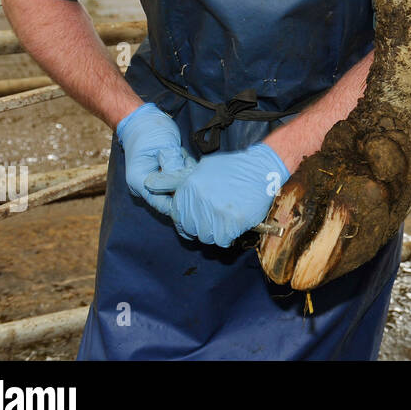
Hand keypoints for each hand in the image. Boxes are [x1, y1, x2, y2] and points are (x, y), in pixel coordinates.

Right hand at [115, 103, 194, 216]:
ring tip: (181, 155)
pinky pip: (175, 178)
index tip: (195, 191)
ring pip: (175, 186)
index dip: (179, 203)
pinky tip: (181, 156)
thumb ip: (173, 167)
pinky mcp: (160, 173)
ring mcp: (152, 180)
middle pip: (170, 196)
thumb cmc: (149, 131)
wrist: (140, 119)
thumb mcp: (164, 147)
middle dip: (183, 182)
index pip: (162, 204)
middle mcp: (143, 185)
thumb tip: (184, 186)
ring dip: (183, 172)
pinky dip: (182, 168)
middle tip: (187, 163)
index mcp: (139, 181)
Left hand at [145, 143, 287, 246]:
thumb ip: (173, 179)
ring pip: (206, 237)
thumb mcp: (200, 168)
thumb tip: (147, 185)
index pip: (177, 216)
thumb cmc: (232, 169)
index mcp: (188, 187)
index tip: (201, 214)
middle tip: (217, 215)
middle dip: (202, 225)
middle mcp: (198, 199)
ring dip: (216, 232)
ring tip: (227, 217)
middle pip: (191, 228)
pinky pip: (222, 240)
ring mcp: (214, 212)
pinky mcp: (231, 222)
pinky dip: (229, 235)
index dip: (188, 218)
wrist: (262, 169)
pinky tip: (235, 222)